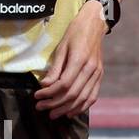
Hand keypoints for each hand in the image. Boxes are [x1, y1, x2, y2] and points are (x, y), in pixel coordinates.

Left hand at [34, 1, 105, 118]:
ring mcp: (97, 74)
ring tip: (53, 114)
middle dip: (55, 103)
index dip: (49, 93)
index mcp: (80, 60)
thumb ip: (55, 68)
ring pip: (82, 98)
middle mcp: (91, 69)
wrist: (94, 25)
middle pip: (72, 94)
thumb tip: (45, 85)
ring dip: (66, 109)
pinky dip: (82, 107)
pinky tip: (71, 112)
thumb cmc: (75, 33)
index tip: (37, 95)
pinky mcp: (100, 76)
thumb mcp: (61, 47)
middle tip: (41, 107)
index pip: (63, 84)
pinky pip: (92, 96)